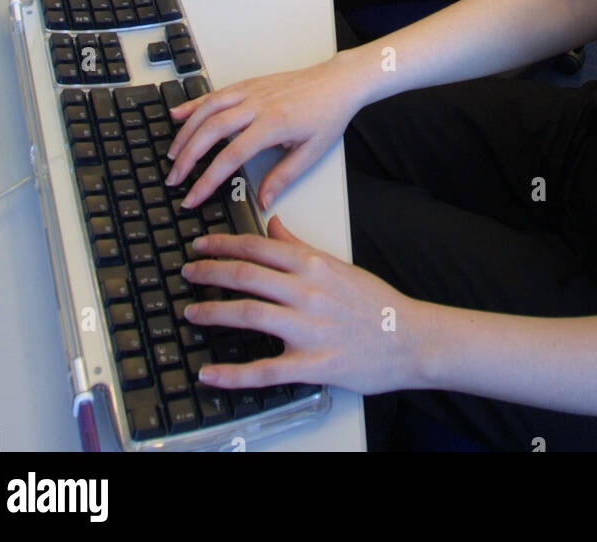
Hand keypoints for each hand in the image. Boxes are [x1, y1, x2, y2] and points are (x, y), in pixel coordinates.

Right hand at [166, 59, 360, 209]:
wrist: (338, 82)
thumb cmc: (328, 114)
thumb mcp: (311, 152)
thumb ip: (282, 177)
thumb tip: (261, 201)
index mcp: (273, 124)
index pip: (230, 156)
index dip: (207, 179)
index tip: (192, 197)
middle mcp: (257, 105)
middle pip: (210, 131)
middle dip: (187, 157)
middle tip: (173, 178)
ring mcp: (250, 91)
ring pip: (208, 109)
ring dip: (186, 131)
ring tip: (172, 154)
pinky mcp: (249, 84)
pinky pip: (215, 93)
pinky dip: (194, 103)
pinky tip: (178, 114)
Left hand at [182, 218, 417, 396]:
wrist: (409, 338)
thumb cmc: (375, 304)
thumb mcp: (336, 264)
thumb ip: (299, 246)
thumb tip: (273, 222)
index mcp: (313, 264)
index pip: (258, 246)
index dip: (222, 244)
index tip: (201, 245)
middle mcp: (307, 292)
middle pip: (246, 275)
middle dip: (209, 272)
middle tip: (187, 272)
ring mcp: (309, 328)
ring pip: (249, 314)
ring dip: (213, 312)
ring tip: (192, 312)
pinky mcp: (313, 364)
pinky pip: (265, 369)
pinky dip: (233, 374)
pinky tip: (210, 373)